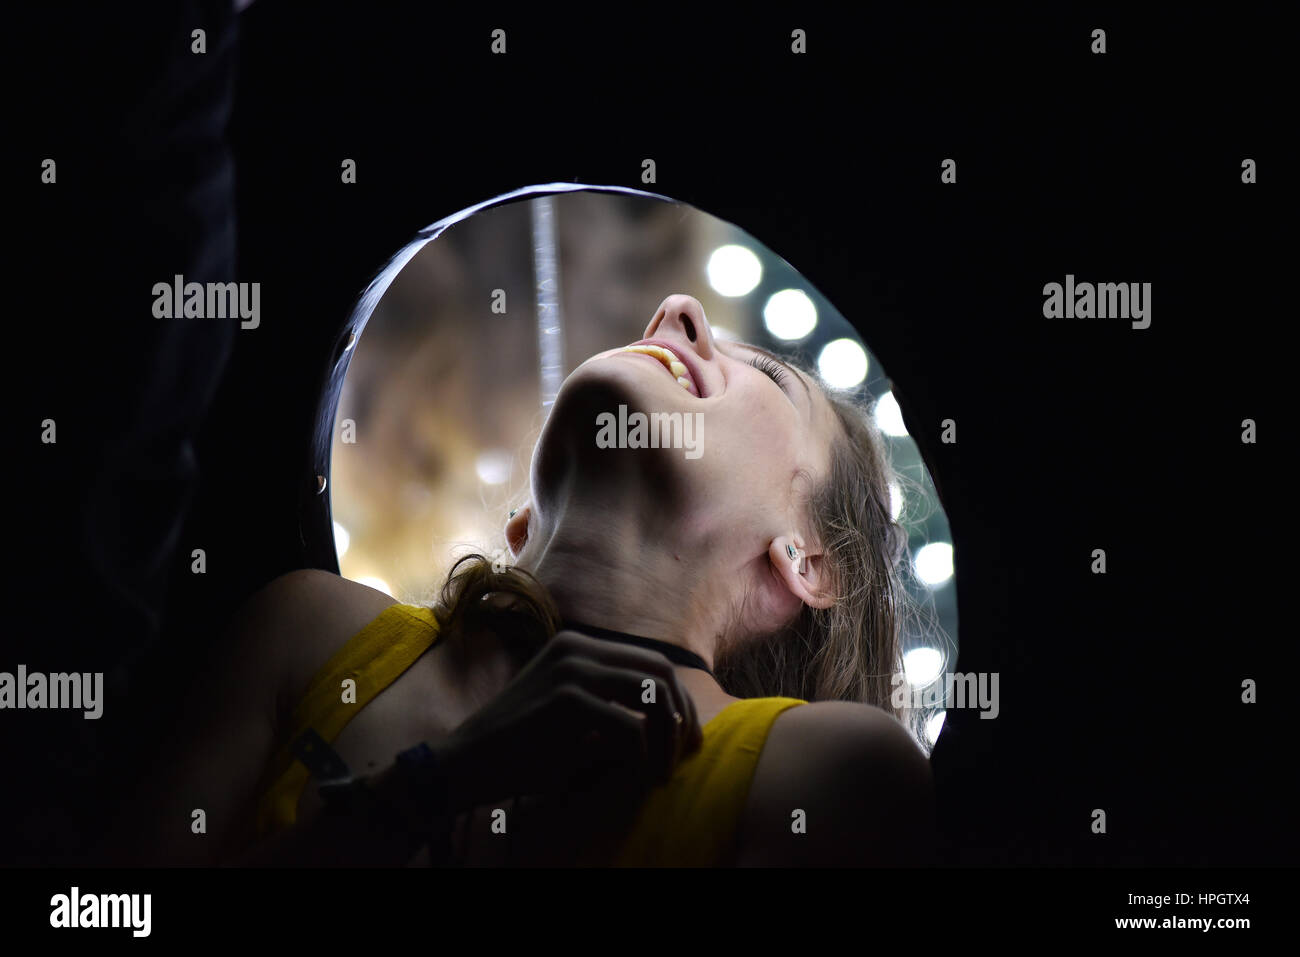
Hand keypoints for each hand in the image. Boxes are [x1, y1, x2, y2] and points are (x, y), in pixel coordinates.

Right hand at [434, 628, 703, 810]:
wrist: (465, 761)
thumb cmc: (520, 747)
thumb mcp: (571, 715)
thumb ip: (613, 706)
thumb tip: (674, 721)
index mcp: (578, 644)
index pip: (652, 661)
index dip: (679, 698)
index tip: (687, 736)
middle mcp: (577, 647)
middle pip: (660, 671)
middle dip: (682, 714)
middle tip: (688, 752)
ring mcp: (571, 670)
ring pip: (653, 695)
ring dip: (667, 737)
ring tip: (664, 770)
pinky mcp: (566, 701)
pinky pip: (631, 728)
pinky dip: (644, 756)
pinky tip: (641, 774)